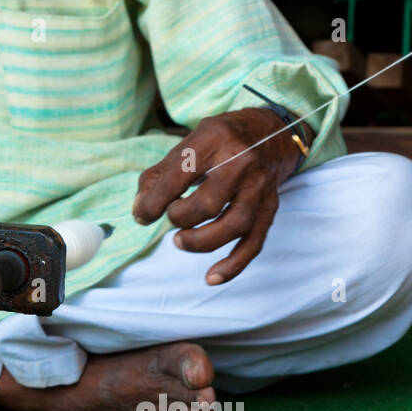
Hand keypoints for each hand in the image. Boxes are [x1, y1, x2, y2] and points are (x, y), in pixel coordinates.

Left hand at [132, 107, 302, 285]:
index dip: (154, 202)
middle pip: (208, 204)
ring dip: (201, 242)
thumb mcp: (189, 143)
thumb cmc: (221, 141)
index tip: (142, 215)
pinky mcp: (270, 208)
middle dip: (180, 218)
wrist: (270, 133)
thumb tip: (141, 208)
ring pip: (234, 226)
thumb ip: (160, 175)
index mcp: (216, 139)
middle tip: (171, 218)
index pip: (179, 176)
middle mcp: (243, 162)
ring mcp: (260, 188)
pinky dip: (232, 265)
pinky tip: (212, 277)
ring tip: (181, 241)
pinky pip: (253, 243)